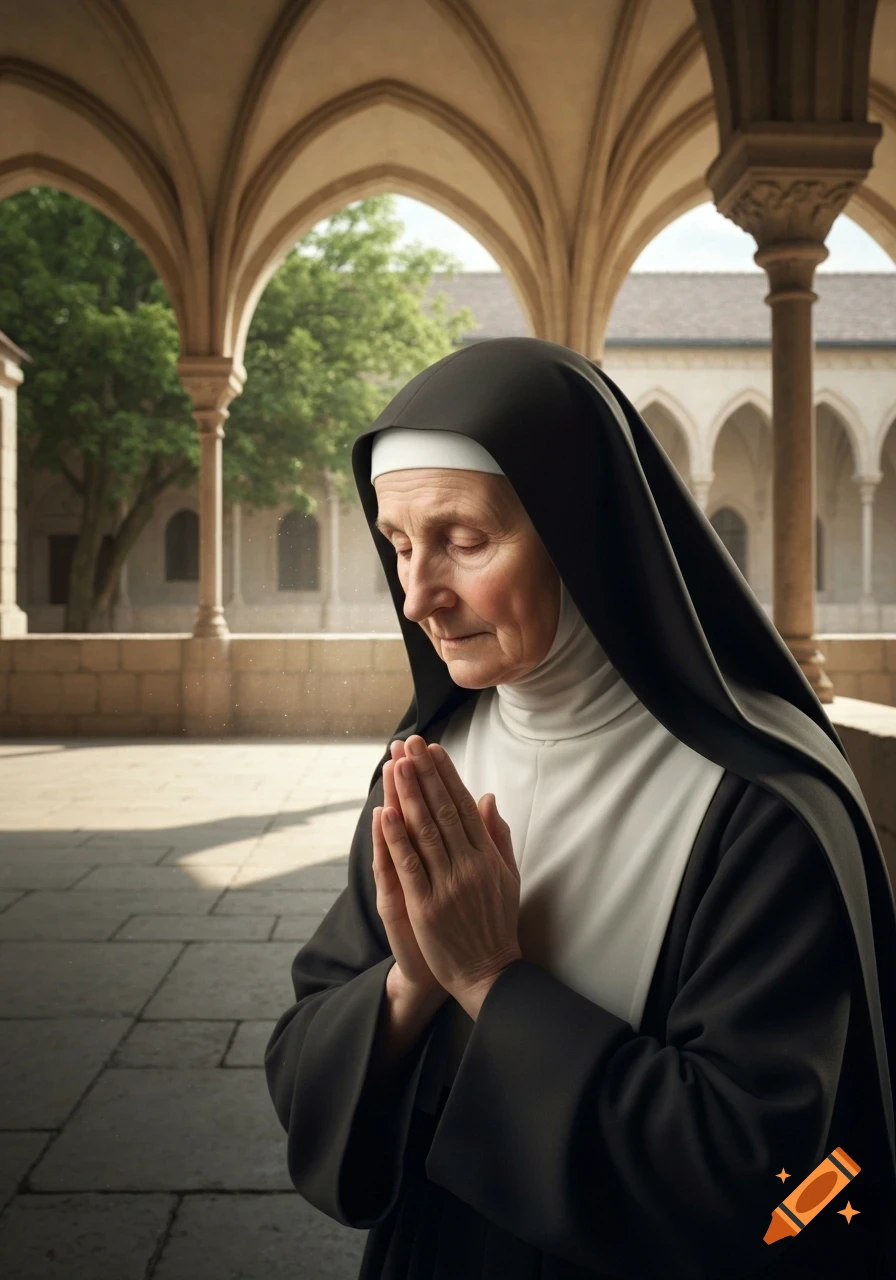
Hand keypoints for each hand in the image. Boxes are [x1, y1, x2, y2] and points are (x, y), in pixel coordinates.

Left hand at [379, 734, 521, 1010]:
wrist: (489, 972)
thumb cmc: (496, 923)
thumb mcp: (507, 876)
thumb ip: (497, 835)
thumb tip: (488, 797)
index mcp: (487, 856)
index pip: (464, 806)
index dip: (447, 775)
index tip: (433, 749)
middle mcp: (470, 865)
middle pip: (443, 810)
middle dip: (425, 774)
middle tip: (410, 743)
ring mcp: (448, 885)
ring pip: (425, 831)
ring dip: (409, 795)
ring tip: (398, 764)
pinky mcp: (427, 906)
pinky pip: (409, 865)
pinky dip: (396, 838)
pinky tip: (386, 812)